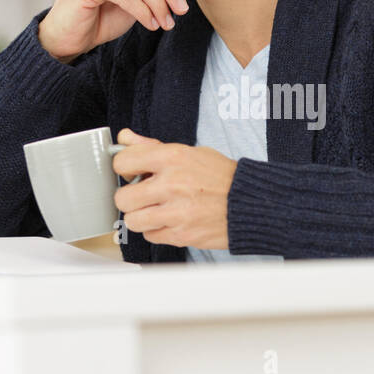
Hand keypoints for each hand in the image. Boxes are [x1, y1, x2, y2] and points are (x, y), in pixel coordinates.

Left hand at [111, 128, 237, 249]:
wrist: (250, 203)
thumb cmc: (222, 177)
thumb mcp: (190, 152)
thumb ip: (152, 147)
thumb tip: (125, 138)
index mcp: (172, 158)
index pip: (123, 162)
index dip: (124, 168)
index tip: (132, 172)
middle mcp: (172, 184)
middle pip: (123, 198)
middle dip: (130, 198)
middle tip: (143, 196)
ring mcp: (176, 212)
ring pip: (133, 220)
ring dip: (141, 217)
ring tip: (157, 210)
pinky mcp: (181, 234)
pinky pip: (150, 236)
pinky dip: (157, 230)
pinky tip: (170, 221)